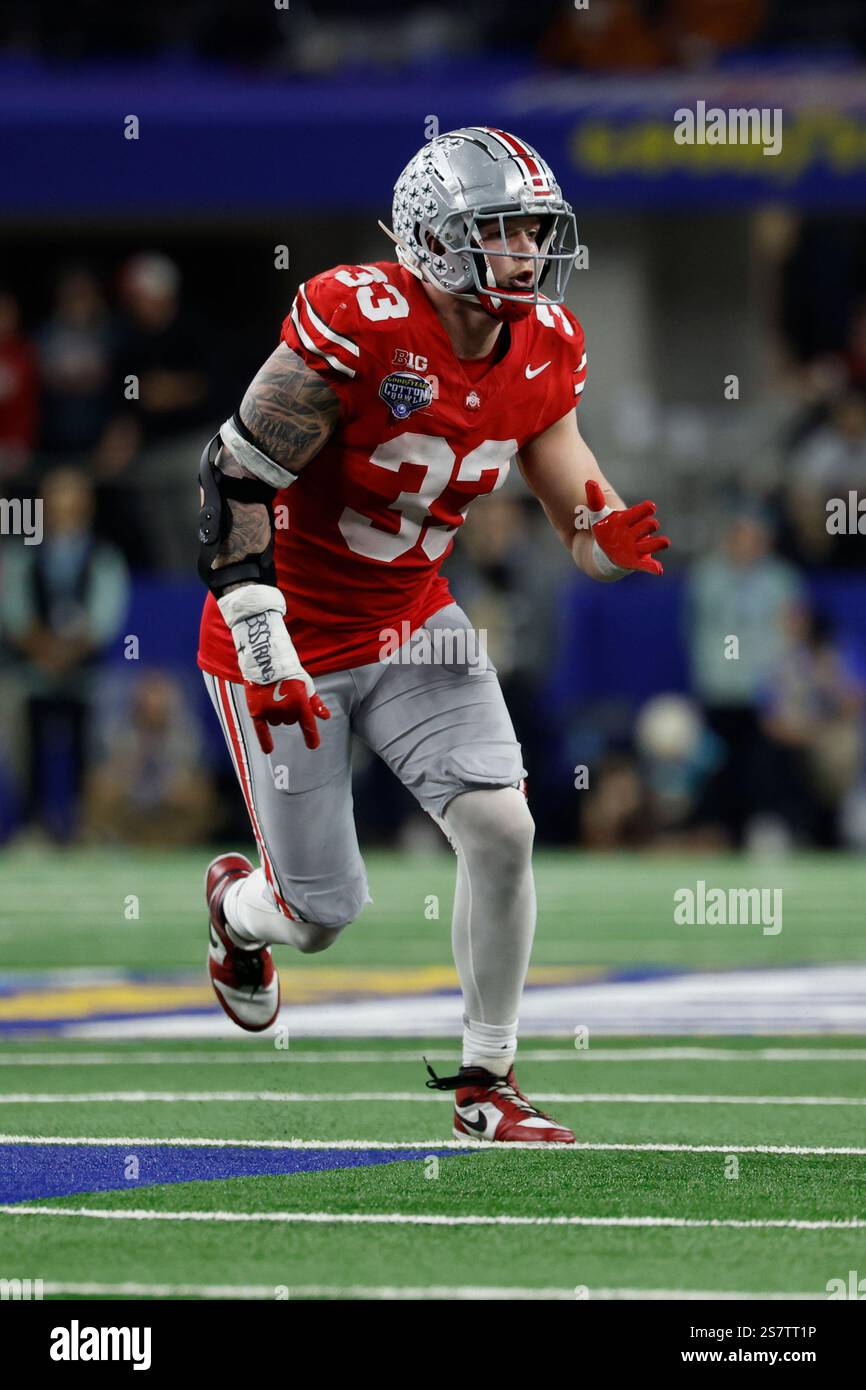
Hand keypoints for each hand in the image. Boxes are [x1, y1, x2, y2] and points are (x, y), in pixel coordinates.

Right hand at [217, 584, 331, 753]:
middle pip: (290, 720)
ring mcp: (271, 712)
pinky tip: (268, 751)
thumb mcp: (306, 684)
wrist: (264, 658)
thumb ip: (315, 702)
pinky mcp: (256, 712)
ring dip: (276, 713)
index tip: (313, 745)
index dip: (311, 737)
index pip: (308, 725)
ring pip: (277, 722)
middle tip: (283, 693)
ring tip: (272, 695)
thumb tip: (325, 717)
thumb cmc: (288, 670)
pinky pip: (261, 731)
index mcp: (301, 703)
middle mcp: (286, 710)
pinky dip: (265, 741)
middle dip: (288, 710)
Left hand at [585, 479, 669, 576]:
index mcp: (630, 519)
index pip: (641, 512)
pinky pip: (647, 565)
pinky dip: (653, 567)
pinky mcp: (637, 562)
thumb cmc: (605, 530)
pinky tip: (659, 569)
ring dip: (658, 543)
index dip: (645, 510)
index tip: (650, 507)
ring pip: (651, 544)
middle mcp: (637, 532)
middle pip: (648, 526)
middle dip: (649, 526)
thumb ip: (595, 500)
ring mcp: (638, 547)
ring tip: (665, 542)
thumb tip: (589, 482)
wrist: (602, 552)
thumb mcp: (597, 515)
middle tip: (651, 525)